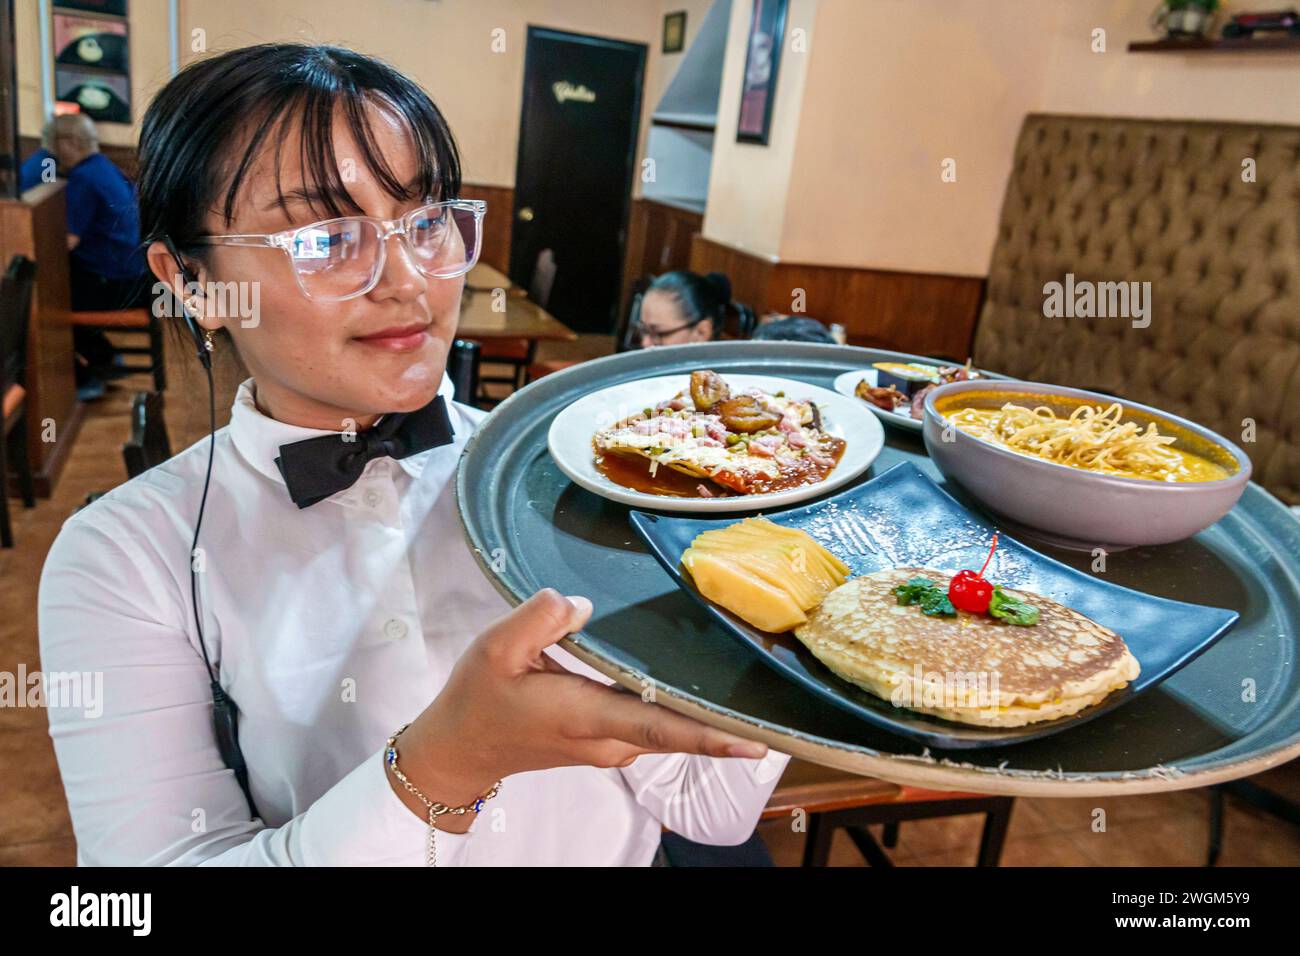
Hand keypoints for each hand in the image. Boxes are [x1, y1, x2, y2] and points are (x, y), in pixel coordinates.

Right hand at [390, 588, 767, 828]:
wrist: (458, 749)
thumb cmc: (476, 699)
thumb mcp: (494, 648)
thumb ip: (539, 618)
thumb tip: (582, 605)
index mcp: (583, 715)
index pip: (658, 726)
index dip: (708, 734)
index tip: (756, 741)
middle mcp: (607, 739)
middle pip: (677, 731)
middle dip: (725, 723)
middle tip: (781, 712)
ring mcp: (608, 746)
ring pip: (668, 731)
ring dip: (707, 719)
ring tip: (755, 698)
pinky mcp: (604, 741)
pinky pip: (654, 727)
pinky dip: (681, 716)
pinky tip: (702, 695)